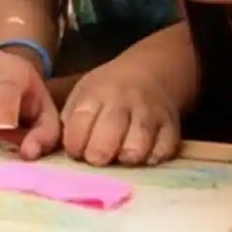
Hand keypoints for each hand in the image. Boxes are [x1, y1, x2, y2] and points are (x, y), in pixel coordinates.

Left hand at [61, 58, 180, 165]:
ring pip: (139, 144)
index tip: (75, 152)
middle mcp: (123, 102)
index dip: (74, 144)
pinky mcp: (171, 127)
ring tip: (120, 158)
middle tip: (96, 159)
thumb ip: (71, 120)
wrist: (151, 72)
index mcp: (96, 94)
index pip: (80, 123)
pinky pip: (165, 149)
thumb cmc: (108, 89)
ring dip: (126, 157)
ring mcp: (150, 114)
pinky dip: (153, 158)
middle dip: (98, 154)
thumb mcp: (83, 93)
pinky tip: (143, 157)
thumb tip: (60, 149)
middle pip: (108, 136)